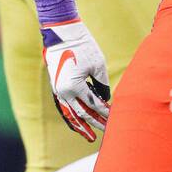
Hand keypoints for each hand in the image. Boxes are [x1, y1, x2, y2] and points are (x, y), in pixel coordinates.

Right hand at [41, 19, 110, 141]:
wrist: (62, 35)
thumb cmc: (83, 47)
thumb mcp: (98, 65)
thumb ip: (102, 85)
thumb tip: (105, 100)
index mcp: (74, 87)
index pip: (94, 104)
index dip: (105, 112)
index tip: (115, 118)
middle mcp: (63, 92)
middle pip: (82, 113)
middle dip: (95, 123)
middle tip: (106, 133)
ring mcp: (58, 91)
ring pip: (70, 114)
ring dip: (80, 126)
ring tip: (89, 136)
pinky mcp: (56, 88)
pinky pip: (63, 107)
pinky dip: (71, 117)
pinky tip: (78, 124)